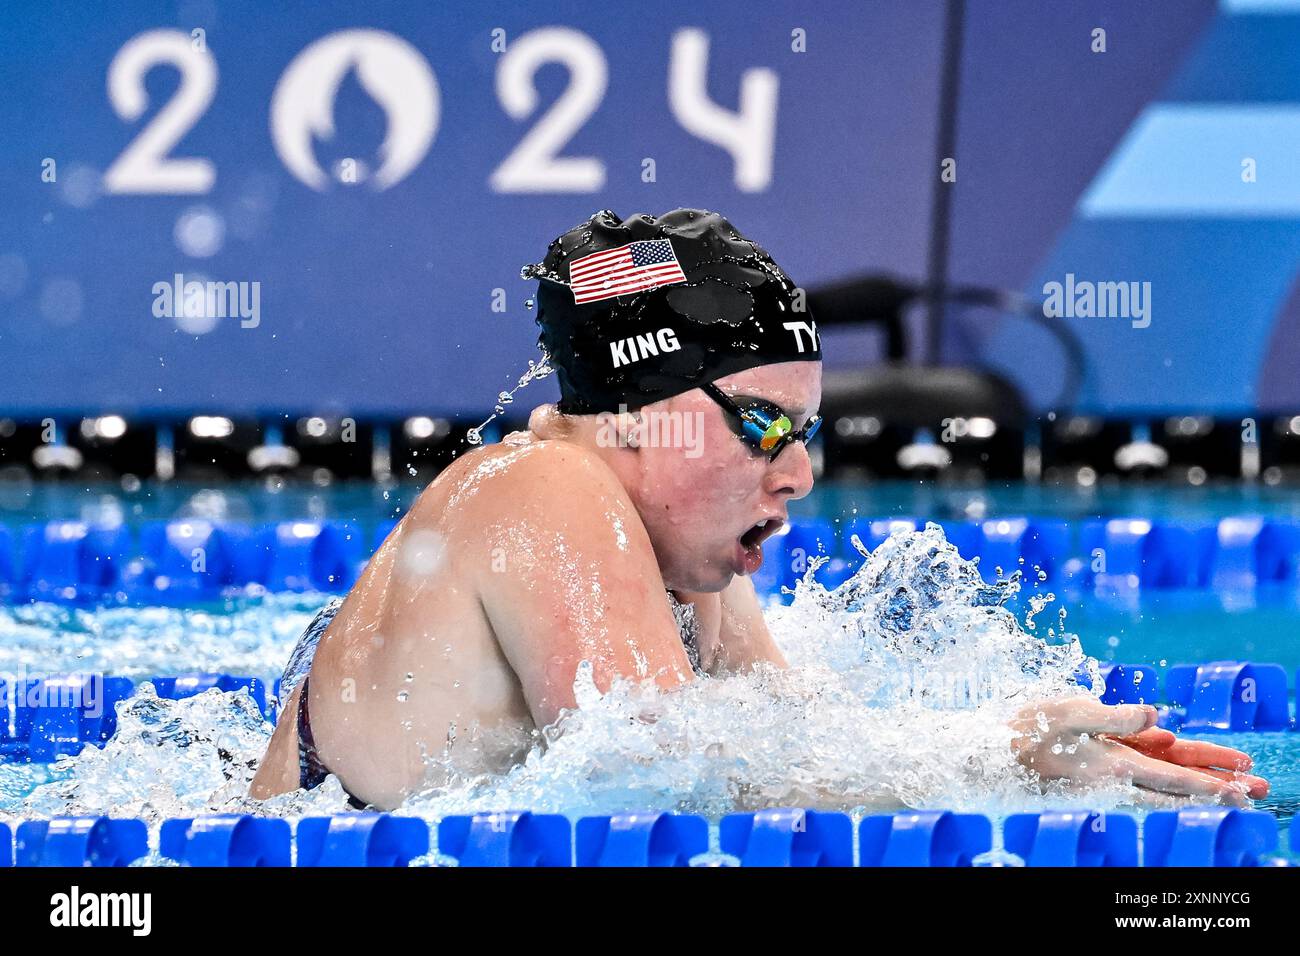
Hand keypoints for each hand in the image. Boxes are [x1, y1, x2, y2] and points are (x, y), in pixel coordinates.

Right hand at [1010, 698, 1268, 805]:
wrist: (988, 755)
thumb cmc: (1022, 733)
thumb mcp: (1068, 714)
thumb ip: (1113, 715)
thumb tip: (1158, 716)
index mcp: (1113, 766)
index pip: (1174, 778)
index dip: (1211, 783)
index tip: (1244, 788)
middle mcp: (1114, 775)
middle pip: (1177, 783)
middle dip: (1219, 785)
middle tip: (1258, 789)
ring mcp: (1104, 771)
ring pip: (1162, 776)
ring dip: (1199, 778)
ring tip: (1232, 779)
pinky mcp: (1092, 764)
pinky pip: (1136, 764)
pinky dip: (1161, 760)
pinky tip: (1172, 744)